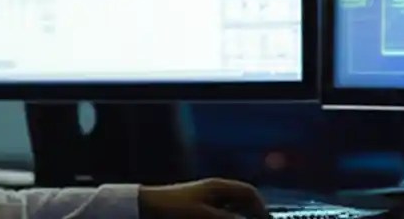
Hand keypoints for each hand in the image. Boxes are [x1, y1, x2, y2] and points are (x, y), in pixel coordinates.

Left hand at [138, 178, 268, 218]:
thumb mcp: (203, 216)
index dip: (260, 209)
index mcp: (219, 187)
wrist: (143, 208)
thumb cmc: (173, 209)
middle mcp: (214, 191)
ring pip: (229, 209)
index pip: (249, 193)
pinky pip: (217, 214)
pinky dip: (223, 218)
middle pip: (241, 202)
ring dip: (235, 217)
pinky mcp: (195, 210)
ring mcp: (205, 200)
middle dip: (250, 214)